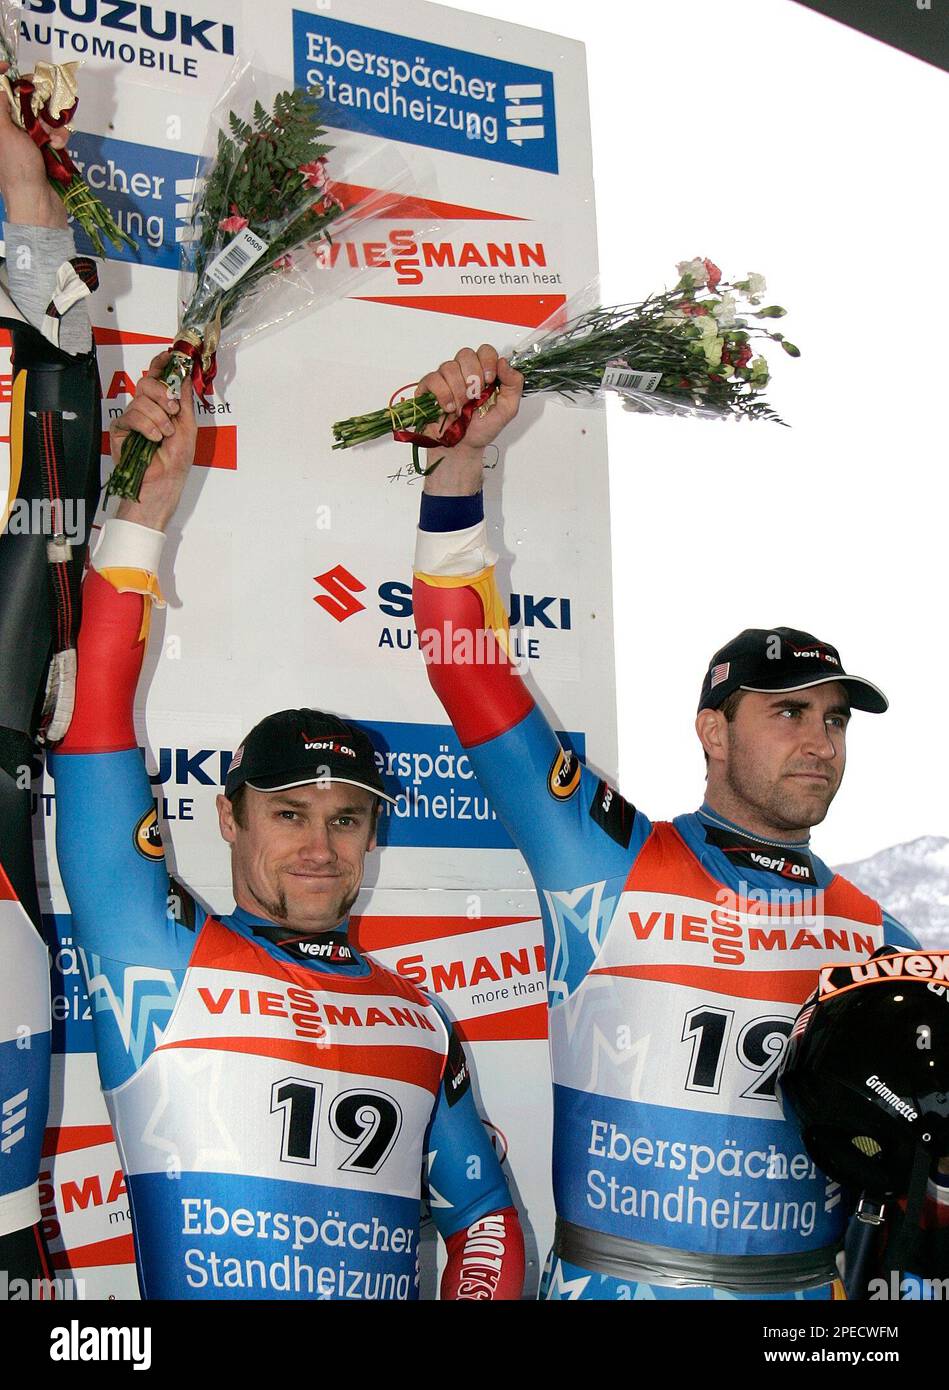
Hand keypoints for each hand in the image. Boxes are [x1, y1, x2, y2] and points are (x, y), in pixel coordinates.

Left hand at [0, 61, 68, 227]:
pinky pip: (56, 133)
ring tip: (53, 136)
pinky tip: (59, 145)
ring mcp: (28, 142)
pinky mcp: (45, 152)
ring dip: (51, 122)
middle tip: (42, 102)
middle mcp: (9, 132)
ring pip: (43, 116)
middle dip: (35, 101)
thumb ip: (1, 106)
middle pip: (22, 101)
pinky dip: (60, 137)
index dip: (1, 77)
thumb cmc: (17, 171)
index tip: (9, 67)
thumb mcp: (3, 132)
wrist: (37, 204)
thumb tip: (2, 86)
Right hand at [110, 352, 197, 529]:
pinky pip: (132, 415)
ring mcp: (132, 417)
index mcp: (162, 405)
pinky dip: (147, 427)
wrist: (163, 481)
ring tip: (164, 435)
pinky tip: (153, 439)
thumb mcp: (188, 425)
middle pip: (147, 382)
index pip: (158, 377)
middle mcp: (145, 407)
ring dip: (159, 418)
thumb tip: (183, 374)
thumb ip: (184, 399)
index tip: (170, 355)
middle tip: (173, 410)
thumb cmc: (176, 459)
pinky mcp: (120, 428)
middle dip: (163, 394)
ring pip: (141, 399)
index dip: (162, 364)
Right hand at [416, 344, 522, 493]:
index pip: (485, 351)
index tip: (489, 380)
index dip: (487, 361)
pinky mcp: (429, 388)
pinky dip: (443, 395)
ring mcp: (445, 378)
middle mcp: (464, 371)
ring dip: (458, 391)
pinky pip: (433, 379)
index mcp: (483, 372)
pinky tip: (448, 408)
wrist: (463, 447)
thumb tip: (504, 362)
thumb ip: (513, 385)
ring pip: (449, 367)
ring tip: (461, 409)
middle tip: (474, 398)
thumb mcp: (508, 409)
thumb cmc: (483, 428)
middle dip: (472, 378)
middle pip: (465, 354)